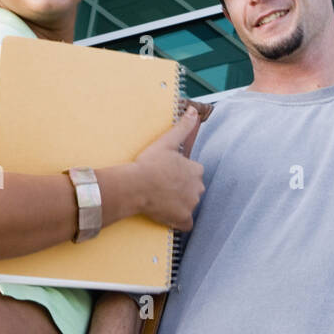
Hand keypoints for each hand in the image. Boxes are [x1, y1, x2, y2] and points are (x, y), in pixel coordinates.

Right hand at [131, 107, 204, 230]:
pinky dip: (179, 221)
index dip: (180, 173)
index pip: (194, 172)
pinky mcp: (182, 219)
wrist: (136, 185)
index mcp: (196, 170)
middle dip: (182, 189)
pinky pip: (185, 224)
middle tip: (163, 187)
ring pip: (189, 205)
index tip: (167, 174)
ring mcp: (190, 205)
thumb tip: (194, 109)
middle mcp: (198, 188)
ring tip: (161, 199)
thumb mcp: (168, 141)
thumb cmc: (150, 163)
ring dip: (179, 204)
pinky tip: (168, 216)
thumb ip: (183, 126)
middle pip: (193, 189)